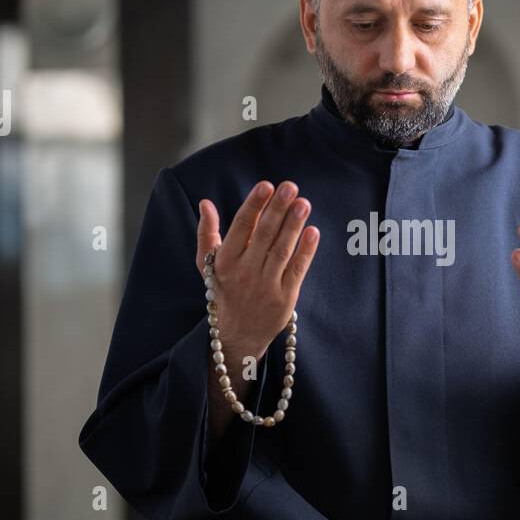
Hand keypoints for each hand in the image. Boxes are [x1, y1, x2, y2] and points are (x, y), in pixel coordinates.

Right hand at [196, 180, 318, 378]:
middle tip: (290, 187)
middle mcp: (244, 273)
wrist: (237, 334)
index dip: (254, 205)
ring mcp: (266, 286)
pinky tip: (313, 231)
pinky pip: (297, 270)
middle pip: (264, 235)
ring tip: (304, 203)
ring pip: (281, 250)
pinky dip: (306, 251)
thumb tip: (205, 203)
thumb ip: (207, 233)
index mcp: (225, 261)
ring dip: (294, 225)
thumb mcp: (208, 265)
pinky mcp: (285, 298)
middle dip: (278, 209)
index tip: (266, 185)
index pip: (240, 228)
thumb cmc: (224, 290)